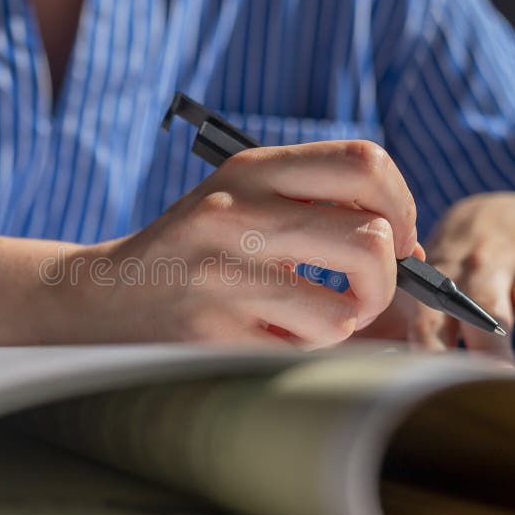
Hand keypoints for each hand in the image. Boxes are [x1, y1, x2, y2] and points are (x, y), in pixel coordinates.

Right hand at [67, 141, 421, 348]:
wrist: (107, 296)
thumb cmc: (191, 248)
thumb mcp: (241, 199)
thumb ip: (316, 205)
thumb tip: (408, 248)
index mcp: (250, 171)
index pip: (365, 164)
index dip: (402, 205)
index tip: (398, 236)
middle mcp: (236, 214)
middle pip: (373, 241)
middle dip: (388, 278)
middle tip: (363, 289)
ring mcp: (223, 277)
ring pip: (346, 309)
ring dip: (341, 321)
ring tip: (305, 316)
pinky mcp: (215, 335)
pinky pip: (306, 350)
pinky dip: (304, 348)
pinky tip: (270, 335)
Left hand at [363, 192, 514, 364]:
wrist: (502, 208)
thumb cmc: (454, 261)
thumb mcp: (424, 279)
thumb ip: (400, 318)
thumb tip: (360, 363)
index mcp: (440, 276)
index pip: (431, 317)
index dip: (431, 349)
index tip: (433, 380)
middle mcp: (482, 268)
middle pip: (488, 314)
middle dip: (493, 354)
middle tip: (498, 389)